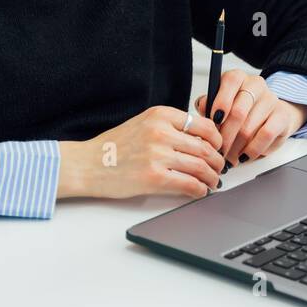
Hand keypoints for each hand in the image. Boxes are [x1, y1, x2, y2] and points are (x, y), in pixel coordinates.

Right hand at [58, 105, 224, 199]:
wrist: (88, 164)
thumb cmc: (113, 147)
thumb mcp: (142, 124)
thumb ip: (169, 127)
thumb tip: (200, 140)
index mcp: (159, 115)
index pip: (203, 125)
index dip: (216, 139)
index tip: (217, 147)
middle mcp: (160, 132)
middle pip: (205, 147)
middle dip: (216, 161)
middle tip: (218, 168)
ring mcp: (157, 155)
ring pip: (201, 166)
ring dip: (211, 177)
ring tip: (211, 182)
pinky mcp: (154, 177)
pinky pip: (189, 184)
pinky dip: (200, 190)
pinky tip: (200, 191)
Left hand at [193, 70, 303, 166]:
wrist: (271, 116)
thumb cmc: (240, 111)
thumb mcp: (221, 105)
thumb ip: (208, 104)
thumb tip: (202, 107)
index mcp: (237, 78)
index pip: (230, 81)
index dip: (220, 102)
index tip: (214, 122)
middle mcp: (255, 84)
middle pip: (238, 111)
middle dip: (225, 135)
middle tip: (219, 150)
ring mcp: (271, 99)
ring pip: (249, 127)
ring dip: (237, 147)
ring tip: (230, 156)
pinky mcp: (282, 116)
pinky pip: (266, 135)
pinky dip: (253, 149)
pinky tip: (245, 155)